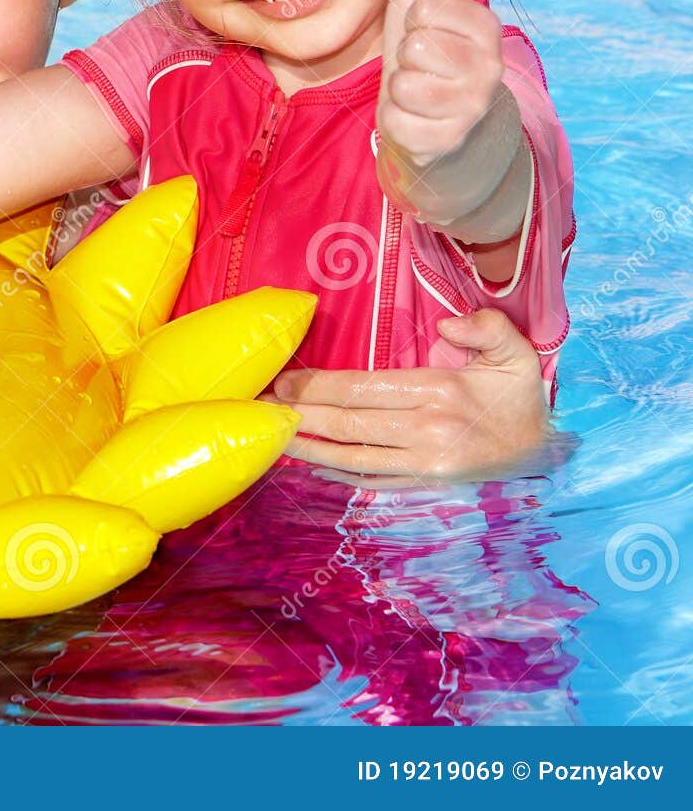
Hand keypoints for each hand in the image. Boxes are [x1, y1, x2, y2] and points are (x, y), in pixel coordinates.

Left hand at [269, 308, 550, 479]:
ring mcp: (424, 465)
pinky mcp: (425, 486)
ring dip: (310, 449)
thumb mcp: (516, 351)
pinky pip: (372, 481)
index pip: (363, 390)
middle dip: (301, 416)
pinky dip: (338, 475)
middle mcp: (426, 432)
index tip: (283, 381)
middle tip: (261, 408)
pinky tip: (311, 465)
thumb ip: (486, 328)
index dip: (318, 387)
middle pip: (349, 425)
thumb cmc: (521, 394)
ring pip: (354, 458)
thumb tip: (448, 324)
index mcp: (440, 392)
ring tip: (273, 437)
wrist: (550, 450)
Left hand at [372, 0, 510, 219]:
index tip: (425, 33)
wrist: (444, 126)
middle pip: (414, 47)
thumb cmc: (427, 57)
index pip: (426, 7)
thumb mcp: (413, 5)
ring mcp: (473, 106)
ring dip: (399, 90)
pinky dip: (397, 123)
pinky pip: (398, 123)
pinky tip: (417, 121)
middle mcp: (489, 66)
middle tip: (419, 69)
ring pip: (405, 85)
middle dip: (404, 59)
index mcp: (484, 26)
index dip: (412, 22)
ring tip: (417, 93)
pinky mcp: (451, 141)